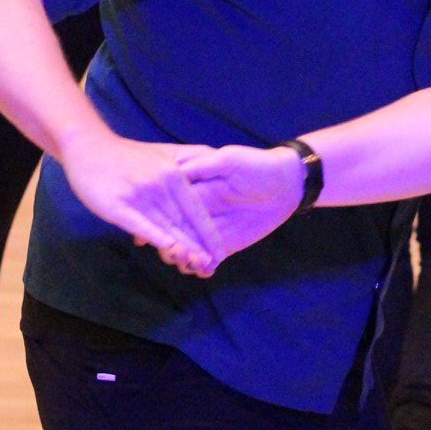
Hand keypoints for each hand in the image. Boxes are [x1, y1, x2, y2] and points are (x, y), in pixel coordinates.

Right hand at [59, 128, 224, 274]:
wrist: (88, 145)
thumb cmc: (129, 155)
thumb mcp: (165, 152)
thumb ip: (190, 162)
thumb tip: (216, 168)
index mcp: (174, 174)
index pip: (197, 210)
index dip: (209, 233)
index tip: (220, 253)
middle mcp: (160, 184)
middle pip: (184, 222)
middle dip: (198, 247)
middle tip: (211, 268)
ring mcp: (139, 194)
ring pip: (165, 226)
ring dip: (182, 248)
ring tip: (195, 266)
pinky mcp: (117, 204)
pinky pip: (140, 224)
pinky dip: (155, 236)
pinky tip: (169, 248)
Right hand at [156, 144, 304, 273]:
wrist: (286, 182)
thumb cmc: (256, 164)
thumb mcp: (228, 159)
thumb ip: (203, 166)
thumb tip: (178, 171)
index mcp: (191, 189)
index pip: (168, 208)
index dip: (155, 221)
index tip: (145, 233)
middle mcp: (196, 211)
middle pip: (172, 232)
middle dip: (167, 245)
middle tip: (171, 252)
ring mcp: (208, 229)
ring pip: (186, 248)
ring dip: (182, 258)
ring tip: (188, 262)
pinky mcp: (224, 243)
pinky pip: (206, 259)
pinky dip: (200, 267)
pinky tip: (203, 270)